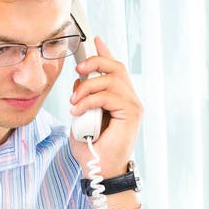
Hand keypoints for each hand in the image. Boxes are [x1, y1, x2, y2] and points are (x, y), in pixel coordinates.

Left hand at [69, 36, 143, 179]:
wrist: (100, 170)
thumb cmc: (91, 148)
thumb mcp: (81, 116)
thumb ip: (82, 97)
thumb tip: (79, 80)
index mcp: (119, 99)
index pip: (115, 69)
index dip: (105, 52)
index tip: (95, 39)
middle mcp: (130, 99)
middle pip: (115, 67)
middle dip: (95, 62)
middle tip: (78, 70)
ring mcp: (133, 106)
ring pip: (111, 79)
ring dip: (87, 88)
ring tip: (74, 103)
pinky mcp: (132, 114)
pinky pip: (108, 96)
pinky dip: (89, 101)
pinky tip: (79, 111)